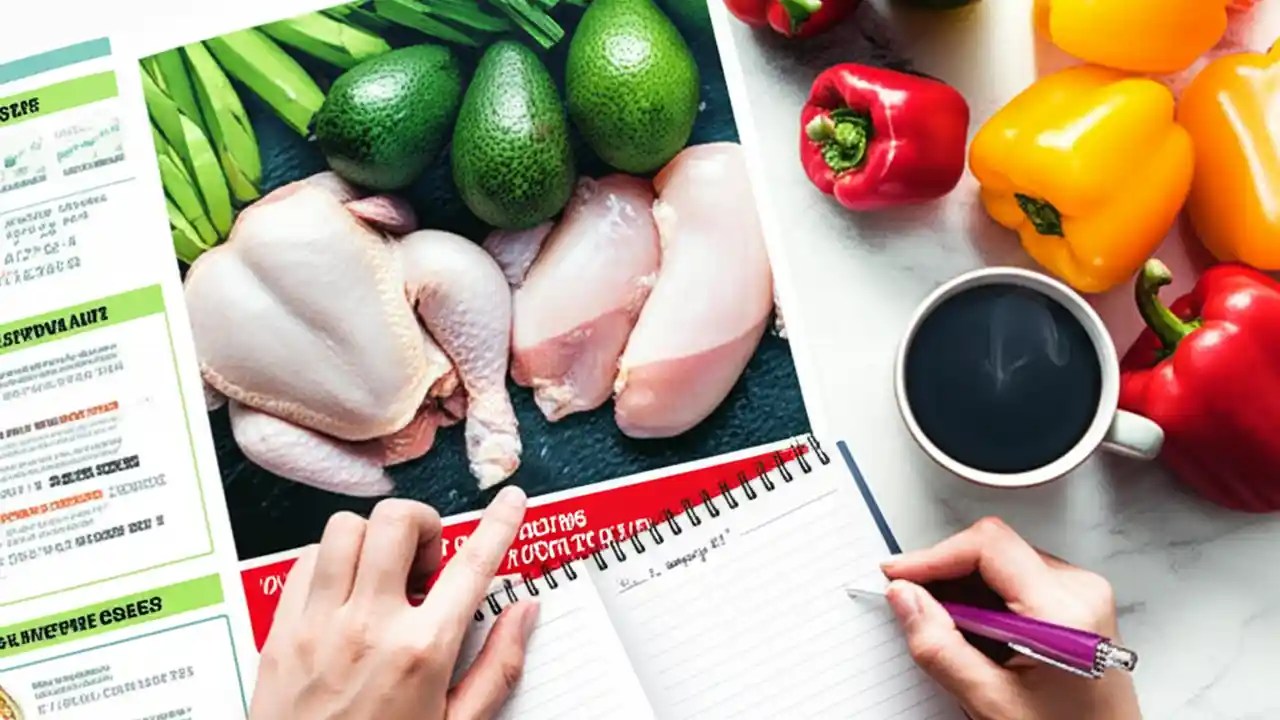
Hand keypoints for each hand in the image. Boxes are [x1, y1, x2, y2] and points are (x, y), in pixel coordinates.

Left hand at [249, 487, 537, 719]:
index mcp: (422, 652)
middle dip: (422, 525)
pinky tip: (346, 593)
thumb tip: (524, 612)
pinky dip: (331, 563)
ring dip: (372, 540)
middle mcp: (369, 627)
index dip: (499, 524)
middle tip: (426, 563)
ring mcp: (319, 624)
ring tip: (383, 575)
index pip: (471, 566)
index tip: (510, 501)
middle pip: (396, 521)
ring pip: (344, 529)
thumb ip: (497, 666)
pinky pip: (305, 561)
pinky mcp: (282, 630)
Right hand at [882, 517, 1141, 719]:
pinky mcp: (1077, 603)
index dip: (934, 555)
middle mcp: (1081, 590)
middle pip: (994, 549)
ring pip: (1002, 562)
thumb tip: (905, 597)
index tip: (899, 575)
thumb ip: (941, 648)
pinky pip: (1017, 578)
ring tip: (948, 629)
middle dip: (946, 572)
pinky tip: (975, 632)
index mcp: (1064, 611)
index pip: (988, 546)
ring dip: (964, 587)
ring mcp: (1083, 594)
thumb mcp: (992, 702)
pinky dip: (985, 598)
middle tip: (913, 603)